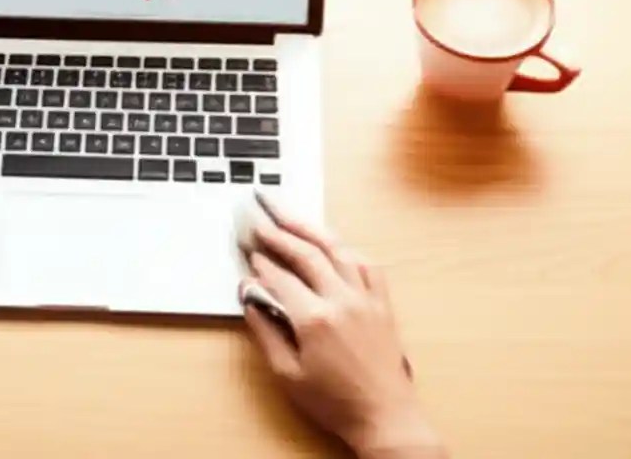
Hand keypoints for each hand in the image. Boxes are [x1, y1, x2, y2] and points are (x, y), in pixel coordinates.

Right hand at [240, 194, 445, 458]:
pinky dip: (346, 248)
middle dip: (279, 233)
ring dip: (311, 228)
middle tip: (260, 217)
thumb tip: (249, 297)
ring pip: (338, 250)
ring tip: (289, 213)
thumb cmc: (334, 402)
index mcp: (315, 318)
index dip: (260, 261)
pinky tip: (332, 241)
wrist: (383, 416)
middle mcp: (342, 300)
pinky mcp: (382, 303)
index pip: (280, 277)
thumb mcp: (287, 374)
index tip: (247, 248)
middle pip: (307, 254)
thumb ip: (265, 331)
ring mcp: (366, 298)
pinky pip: (366, 264)